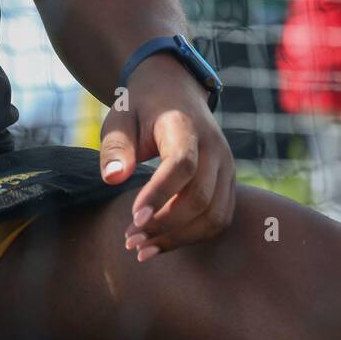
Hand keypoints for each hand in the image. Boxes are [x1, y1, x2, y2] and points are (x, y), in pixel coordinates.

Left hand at [99, 52, 235, 261]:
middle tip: (130, 241)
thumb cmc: (140, 107)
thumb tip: (112, 179)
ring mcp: (227, 166)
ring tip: (142, 248)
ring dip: (179, 238)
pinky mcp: (228, 183)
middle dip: (165, 226)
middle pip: (201, 197)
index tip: (134, 218)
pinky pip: (219, 219)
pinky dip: (192, 237)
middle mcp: (214, 147)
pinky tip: (161, 243)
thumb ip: (116, 146)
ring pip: (214, 216)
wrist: (174, 90)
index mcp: (185, 125)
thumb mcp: (119, 117)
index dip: (160, 194)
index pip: (182, 165)